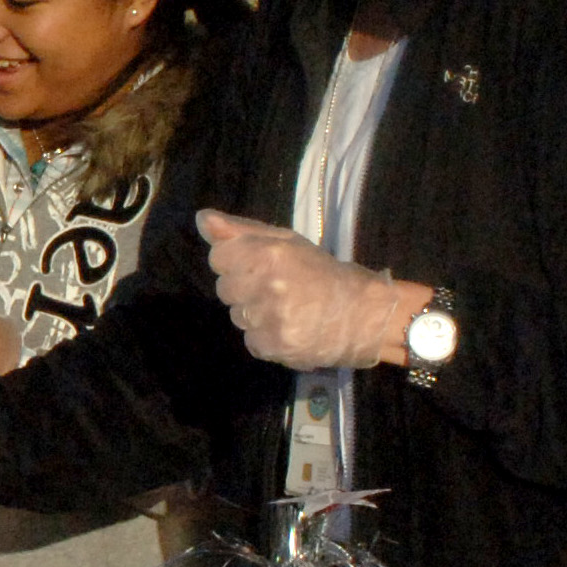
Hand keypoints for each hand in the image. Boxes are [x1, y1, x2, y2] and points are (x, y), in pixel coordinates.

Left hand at [194, 212, 423, 371]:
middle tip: (277, 287)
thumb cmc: (323, 273)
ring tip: (286, 308)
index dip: (236, 260)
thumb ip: (241, 231)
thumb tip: (202, 218)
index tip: (259, 264)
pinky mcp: (274, 347)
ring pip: (237, 315)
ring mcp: (270, 320)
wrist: (364, 315)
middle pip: (224, 288)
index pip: (218, 257)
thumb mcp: (286, 241)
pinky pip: (251, 339)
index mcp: (269, 254)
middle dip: (244, 286)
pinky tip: (289, 327)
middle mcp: (266, 287)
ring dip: (255, 312)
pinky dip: (265, 336)